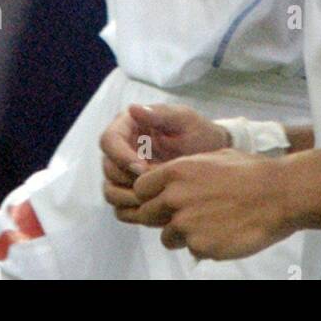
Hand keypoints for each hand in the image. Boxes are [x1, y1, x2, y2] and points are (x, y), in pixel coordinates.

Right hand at [101, 104, 228, 212]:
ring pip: (110, 191)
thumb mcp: (184, 120)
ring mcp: (125, 174)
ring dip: (129, 199)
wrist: (213, 156)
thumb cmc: (199, 133)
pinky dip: (134, 212)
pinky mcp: (132, 193)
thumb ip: (159, 115)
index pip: (109, 141)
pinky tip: (157, 209)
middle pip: (108, 168)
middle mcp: (122, 149)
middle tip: (155, 187)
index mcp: (129, 126)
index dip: (121, 157)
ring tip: (156, 200)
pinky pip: (121, 208)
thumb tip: (132, 108)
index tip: (143, 169)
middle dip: (128, 181)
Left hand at [126, 149, 295, 260]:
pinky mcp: (201, 247)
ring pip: (167, 237)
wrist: (278, 194)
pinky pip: (192, 250)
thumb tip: (172, 181)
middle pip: (147, 215)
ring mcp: (187, 224)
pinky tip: (223, 233)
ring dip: (182, 234)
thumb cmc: (250, 171)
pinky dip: (204, 246)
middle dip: (162, 217)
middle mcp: (175, 197)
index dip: (149, 195)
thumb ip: (185, 172)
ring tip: (209, 224)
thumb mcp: (212, 158)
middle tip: (185, 215)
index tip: (161, 199)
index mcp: (176, 171)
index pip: (141, 189)